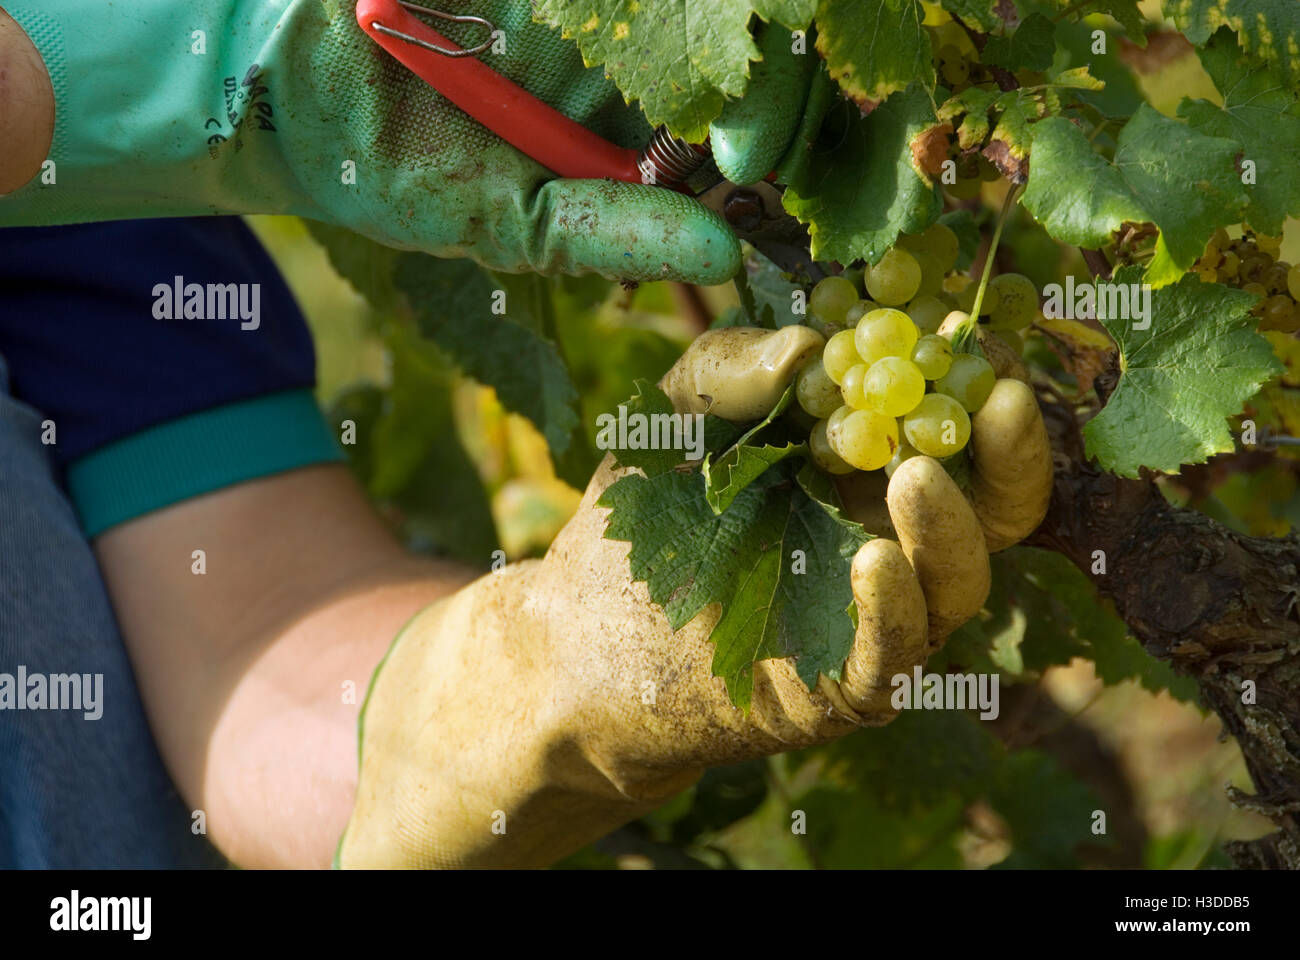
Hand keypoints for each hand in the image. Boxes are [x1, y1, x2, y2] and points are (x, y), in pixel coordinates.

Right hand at [0, 1, 824, 284]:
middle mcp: (619, 59)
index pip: (723, 130)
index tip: (758, 161)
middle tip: (778, 88)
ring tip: (773, 29)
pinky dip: (667, 4)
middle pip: (727, 47)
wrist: (279, 80)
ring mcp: (589, 10)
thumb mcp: (506, 220)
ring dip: (729, 20)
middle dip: (765, 72)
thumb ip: (610, 230)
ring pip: (690, 5)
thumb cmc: (386, 168)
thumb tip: (724, 255)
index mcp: (619, 131)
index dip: (759, 137)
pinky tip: (720, 10)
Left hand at [336, 327, 1052, 867]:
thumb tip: (807, 346)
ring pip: (954, 586)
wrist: (580, 635)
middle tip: (1000, 397)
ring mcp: (871, 622)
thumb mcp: (677, 418)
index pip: (955, 434)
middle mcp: (890, 546)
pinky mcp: (836, 690)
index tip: (982, 338)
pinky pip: (888, 657)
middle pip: (990, 511)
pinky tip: (874, 561)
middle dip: (1009, 458)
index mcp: (866, 479)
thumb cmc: (639, 519)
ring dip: (950, 530)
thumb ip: (728, 369)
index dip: (978, 390)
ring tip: (916, 470)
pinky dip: (892, 613)